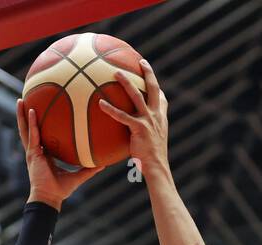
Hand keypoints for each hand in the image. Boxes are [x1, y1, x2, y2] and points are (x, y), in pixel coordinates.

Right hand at [16, 98, 103, 208]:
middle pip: (29, 129)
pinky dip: (31, 123)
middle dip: (26, 115)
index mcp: (44, 155)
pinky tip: (31, 111)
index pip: (40, 136)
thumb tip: (104, 164)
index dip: (39, 125)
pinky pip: (32, 135)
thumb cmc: (61, 190)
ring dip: (22, 114)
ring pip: (25, 129)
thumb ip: (89, 169)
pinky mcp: (32, 154)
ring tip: (20, 100)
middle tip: (26, 100)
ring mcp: (32, 152)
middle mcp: (36, 151)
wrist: (50, 198)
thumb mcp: (77, 177)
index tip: (40, 112)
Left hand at [99, 58, 168, 177]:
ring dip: (126, 82)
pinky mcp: (139, 128)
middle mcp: (156, 115)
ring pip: (137, 95)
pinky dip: (110, 109)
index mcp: (160, 117)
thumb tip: (131, 132)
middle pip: (153, 88)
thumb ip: (144, 132)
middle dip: (148, 73)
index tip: (149, 74)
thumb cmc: (152, 158)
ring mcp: (148, 120)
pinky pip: (122, 116)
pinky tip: (100, 103)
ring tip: (116, 72)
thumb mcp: (152, 142)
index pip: (161, 97)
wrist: (157, 166)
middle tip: (141, 61)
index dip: (156, 85)